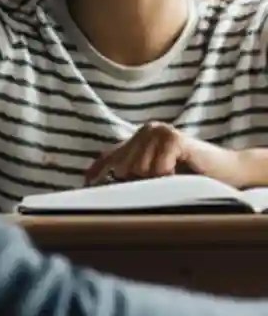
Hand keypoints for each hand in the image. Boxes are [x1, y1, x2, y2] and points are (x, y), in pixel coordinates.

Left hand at [85, 122, 242, 186]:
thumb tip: (100, 185)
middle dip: (140, 182)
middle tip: (165, 179)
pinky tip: (182, 172)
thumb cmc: (192, 175)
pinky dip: (170, 176)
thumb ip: (135, 173)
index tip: (86, 185)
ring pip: (140, 170)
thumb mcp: (157, 174)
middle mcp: (146, 130)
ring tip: (175, 176)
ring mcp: (159, 132)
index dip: (98, 170)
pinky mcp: (173, 138)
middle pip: (124, 167)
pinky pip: (158, 169)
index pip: (111, 155)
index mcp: (139, 138)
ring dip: (158, 180)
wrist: (229, 170)